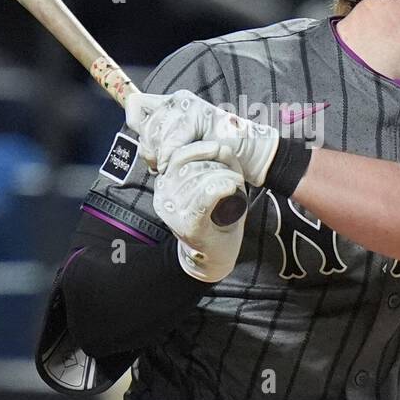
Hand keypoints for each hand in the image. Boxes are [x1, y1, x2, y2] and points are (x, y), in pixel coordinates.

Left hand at [126, 89, 278, 186]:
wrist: (248, 153)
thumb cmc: (216, 154)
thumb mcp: (182, 148)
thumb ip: (162, 144)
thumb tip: (144, 152)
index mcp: (172, 104)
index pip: (136, 105)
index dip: (137, 126)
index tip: (150, 147)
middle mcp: (177, 100)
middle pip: (142, 124)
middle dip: (149, 149)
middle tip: (163, 163)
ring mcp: (188, 105)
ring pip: (153, 132)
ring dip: (160, 154)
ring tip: (174, 163)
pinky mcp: (198, 114)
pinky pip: (171, 140)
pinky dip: (170, 156)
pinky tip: (177, 163)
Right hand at [153, 139, 246, 282]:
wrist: (215, 255)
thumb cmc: (216, 216)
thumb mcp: (207, 184)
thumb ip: (208, 162)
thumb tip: (218, 144)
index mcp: (165, 183)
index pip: (178, 153)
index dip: (202, 147)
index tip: (221, 150)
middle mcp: (164, 196)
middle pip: (189, 163)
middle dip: (217, 161)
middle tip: (233, 172)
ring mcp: (175, 212)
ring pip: (200, 177)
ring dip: (225, 175)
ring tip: (236, 183)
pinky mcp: (189, 225)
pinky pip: (204, 196)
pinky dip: (221, 188)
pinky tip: (232, 189)